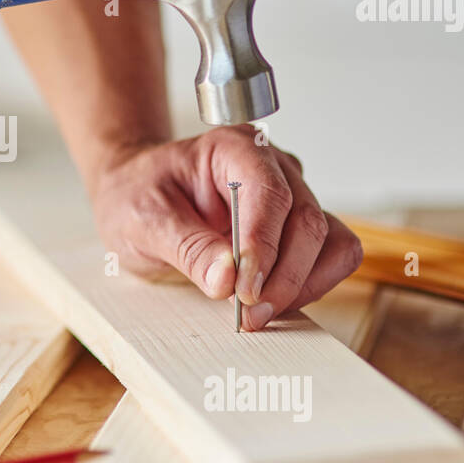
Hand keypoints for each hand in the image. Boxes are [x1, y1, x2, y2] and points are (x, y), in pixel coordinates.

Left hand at [90, 126, 362, 329]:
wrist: (133, 195)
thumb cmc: (136, 195)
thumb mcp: (143, 220)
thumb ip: (186, 247)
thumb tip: (227, 277)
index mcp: (232, 149)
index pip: (268, 193)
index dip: (263, 245)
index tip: (245, 288)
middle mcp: (271, 167)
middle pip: (306, 220)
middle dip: (283, 275)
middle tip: (249, 313)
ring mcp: (290, 195)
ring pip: (328, 240)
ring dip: (302, 283)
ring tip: (260, 311)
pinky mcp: (295, 227)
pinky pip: (330, 255)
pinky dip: (312, 283)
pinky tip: (275, 300)